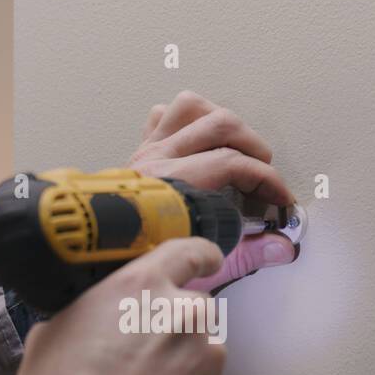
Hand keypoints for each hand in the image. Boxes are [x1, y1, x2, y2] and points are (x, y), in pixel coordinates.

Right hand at [4, 237, 227, 374]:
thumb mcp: (55, 330)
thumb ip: (94, 309)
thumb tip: (101, 315)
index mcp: (140, 288)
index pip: (188, 251)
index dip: (199, 255)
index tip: (207, 260)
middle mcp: (182, 314)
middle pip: (193, 308)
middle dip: (174, 327)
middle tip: (140, 356)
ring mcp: (205, 358)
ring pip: (201, 350)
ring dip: (181, 363)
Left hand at [128, 91, 297, 292]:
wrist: (94, 264)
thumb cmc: (135, 264)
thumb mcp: (196, 268)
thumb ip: (245, 254)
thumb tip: (280, 246)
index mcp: (172, 188)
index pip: (234, 165)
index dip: (268, 181)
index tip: (280, 198)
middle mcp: (157, 161)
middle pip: (221, 126)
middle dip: (254, 147)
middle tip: (264, 173)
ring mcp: (146, 152)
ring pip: (191, 106)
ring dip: (221, 120)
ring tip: (238, 145)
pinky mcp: (139, 151)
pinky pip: (163, 115)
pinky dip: (187, 119)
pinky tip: (201, 139)